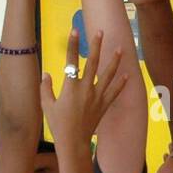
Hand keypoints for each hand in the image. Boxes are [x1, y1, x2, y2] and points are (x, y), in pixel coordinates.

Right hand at [40, 29, 127, 147]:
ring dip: (114, 61)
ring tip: (120, 49)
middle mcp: (86, 89)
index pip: (71, 61)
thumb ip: (45, 88)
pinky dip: (121, 83)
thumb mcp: (46, 106)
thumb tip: (46, 74)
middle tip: (100, 31)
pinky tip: (127, 75)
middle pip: (92, 63)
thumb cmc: (58, 125)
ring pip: (108, 75)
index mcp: (70, 87)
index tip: (74, 30)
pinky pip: (115, 92)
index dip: (72, 44)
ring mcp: (97, 97)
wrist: (73, 142)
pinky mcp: (103, 106)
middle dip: (96, 45)